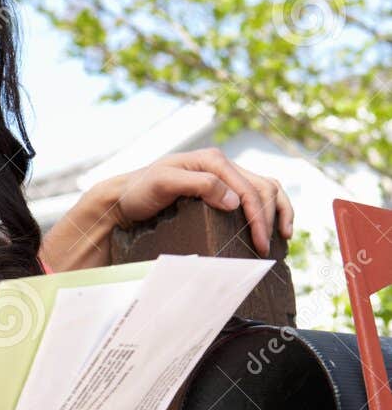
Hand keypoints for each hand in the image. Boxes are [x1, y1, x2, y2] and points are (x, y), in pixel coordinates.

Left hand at [109, 148, 293, 256]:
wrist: (126, 196)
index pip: (248, 189)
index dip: (258, 217)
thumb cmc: (141, 191)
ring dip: (279, 209)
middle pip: (262, 188)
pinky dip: (269, 207)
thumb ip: (199, 186)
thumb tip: (233, 200)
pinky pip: (253, 193)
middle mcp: (221, 164)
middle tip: (266, 248)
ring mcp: (223, 175)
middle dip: (270, 218)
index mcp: (212, 161)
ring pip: (265, 187)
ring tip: (283, 235)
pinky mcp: (220, 187)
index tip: (260, 244)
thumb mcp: (164, 184)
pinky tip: (272, 225)